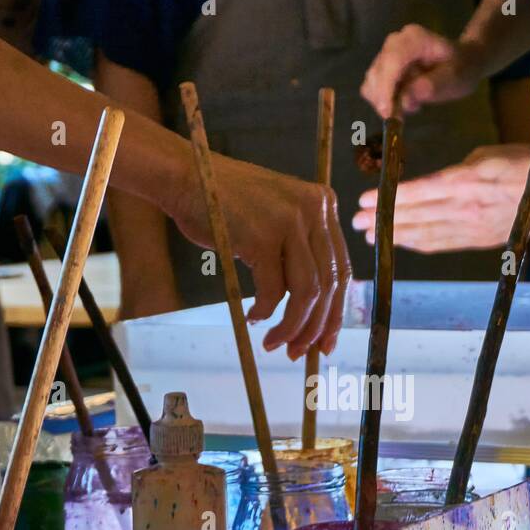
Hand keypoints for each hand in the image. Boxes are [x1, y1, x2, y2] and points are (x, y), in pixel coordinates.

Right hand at [168, 155, 350, 359]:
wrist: (187, 177)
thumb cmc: (226, 205)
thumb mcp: (276, 220)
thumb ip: (299, 254)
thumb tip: (313, 313)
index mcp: (323, 205)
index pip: (342, 269)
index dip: (336, 311)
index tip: (325, 341)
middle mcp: (314, 210)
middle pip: (329, 284)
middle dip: (315, 327)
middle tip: (298, 352)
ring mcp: (290, 221)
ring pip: (307, 292)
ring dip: (291, 326)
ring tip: (274, 344)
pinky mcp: (263, 235)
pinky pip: (273, 290)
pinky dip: (264, 310)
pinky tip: (253, 318)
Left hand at [353, 144, 529, 251]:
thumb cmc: (523, 164)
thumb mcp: (484, 155)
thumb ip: (454, 172)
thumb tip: (429, 187)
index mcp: (467, 180)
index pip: (418, 192)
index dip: (389, 199)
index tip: (365, 200)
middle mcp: (468, 207)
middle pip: (416, 216)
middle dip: (383, 219)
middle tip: (357, 222)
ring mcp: (475, 228)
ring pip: (426, 234)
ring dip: (396, 235)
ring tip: (371, 235)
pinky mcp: (481, 241)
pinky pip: (443, 243)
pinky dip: (419, 243)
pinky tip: (402, 241)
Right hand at [360, 25, 485, 118]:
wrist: (461, 62)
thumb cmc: (461, 69)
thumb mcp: (455, 79)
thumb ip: (432, 87)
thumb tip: (406, 100)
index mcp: (414, 38)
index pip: (392, 60)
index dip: (386, 87)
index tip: (388, 113)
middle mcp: (395, 42)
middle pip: (377, 73)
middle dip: (384, 100)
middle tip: (401, 119)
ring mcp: (386, 54)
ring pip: (371, 82)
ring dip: (384, 102)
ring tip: (410, 106)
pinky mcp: (382, 68)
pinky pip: (372, 88)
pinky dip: (383, 101)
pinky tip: (402, 102)